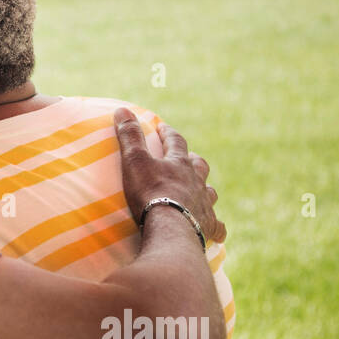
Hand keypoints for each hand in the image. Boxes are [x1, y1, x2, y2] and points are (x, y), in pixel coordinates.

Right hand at [113, 107, 224, 243]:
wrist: (170, 228)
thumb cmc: (150, 193)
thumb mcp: (134, 161)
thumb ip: (129, 136)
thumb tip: (122, 109)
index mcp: (180, 164)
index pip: (176, 142)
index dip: (168, 134)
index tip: (163, 128)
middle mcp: (196, 181)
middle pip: (199, 166)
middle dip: (193, 160)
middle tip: (189, 157)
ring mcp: (204, 204)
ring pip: (209, 192)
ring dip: (205, 189)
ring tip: (201, 190)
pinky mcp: (208, 226)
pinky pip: (217, 225)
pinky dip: (216, 226)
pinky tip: (216, 230)